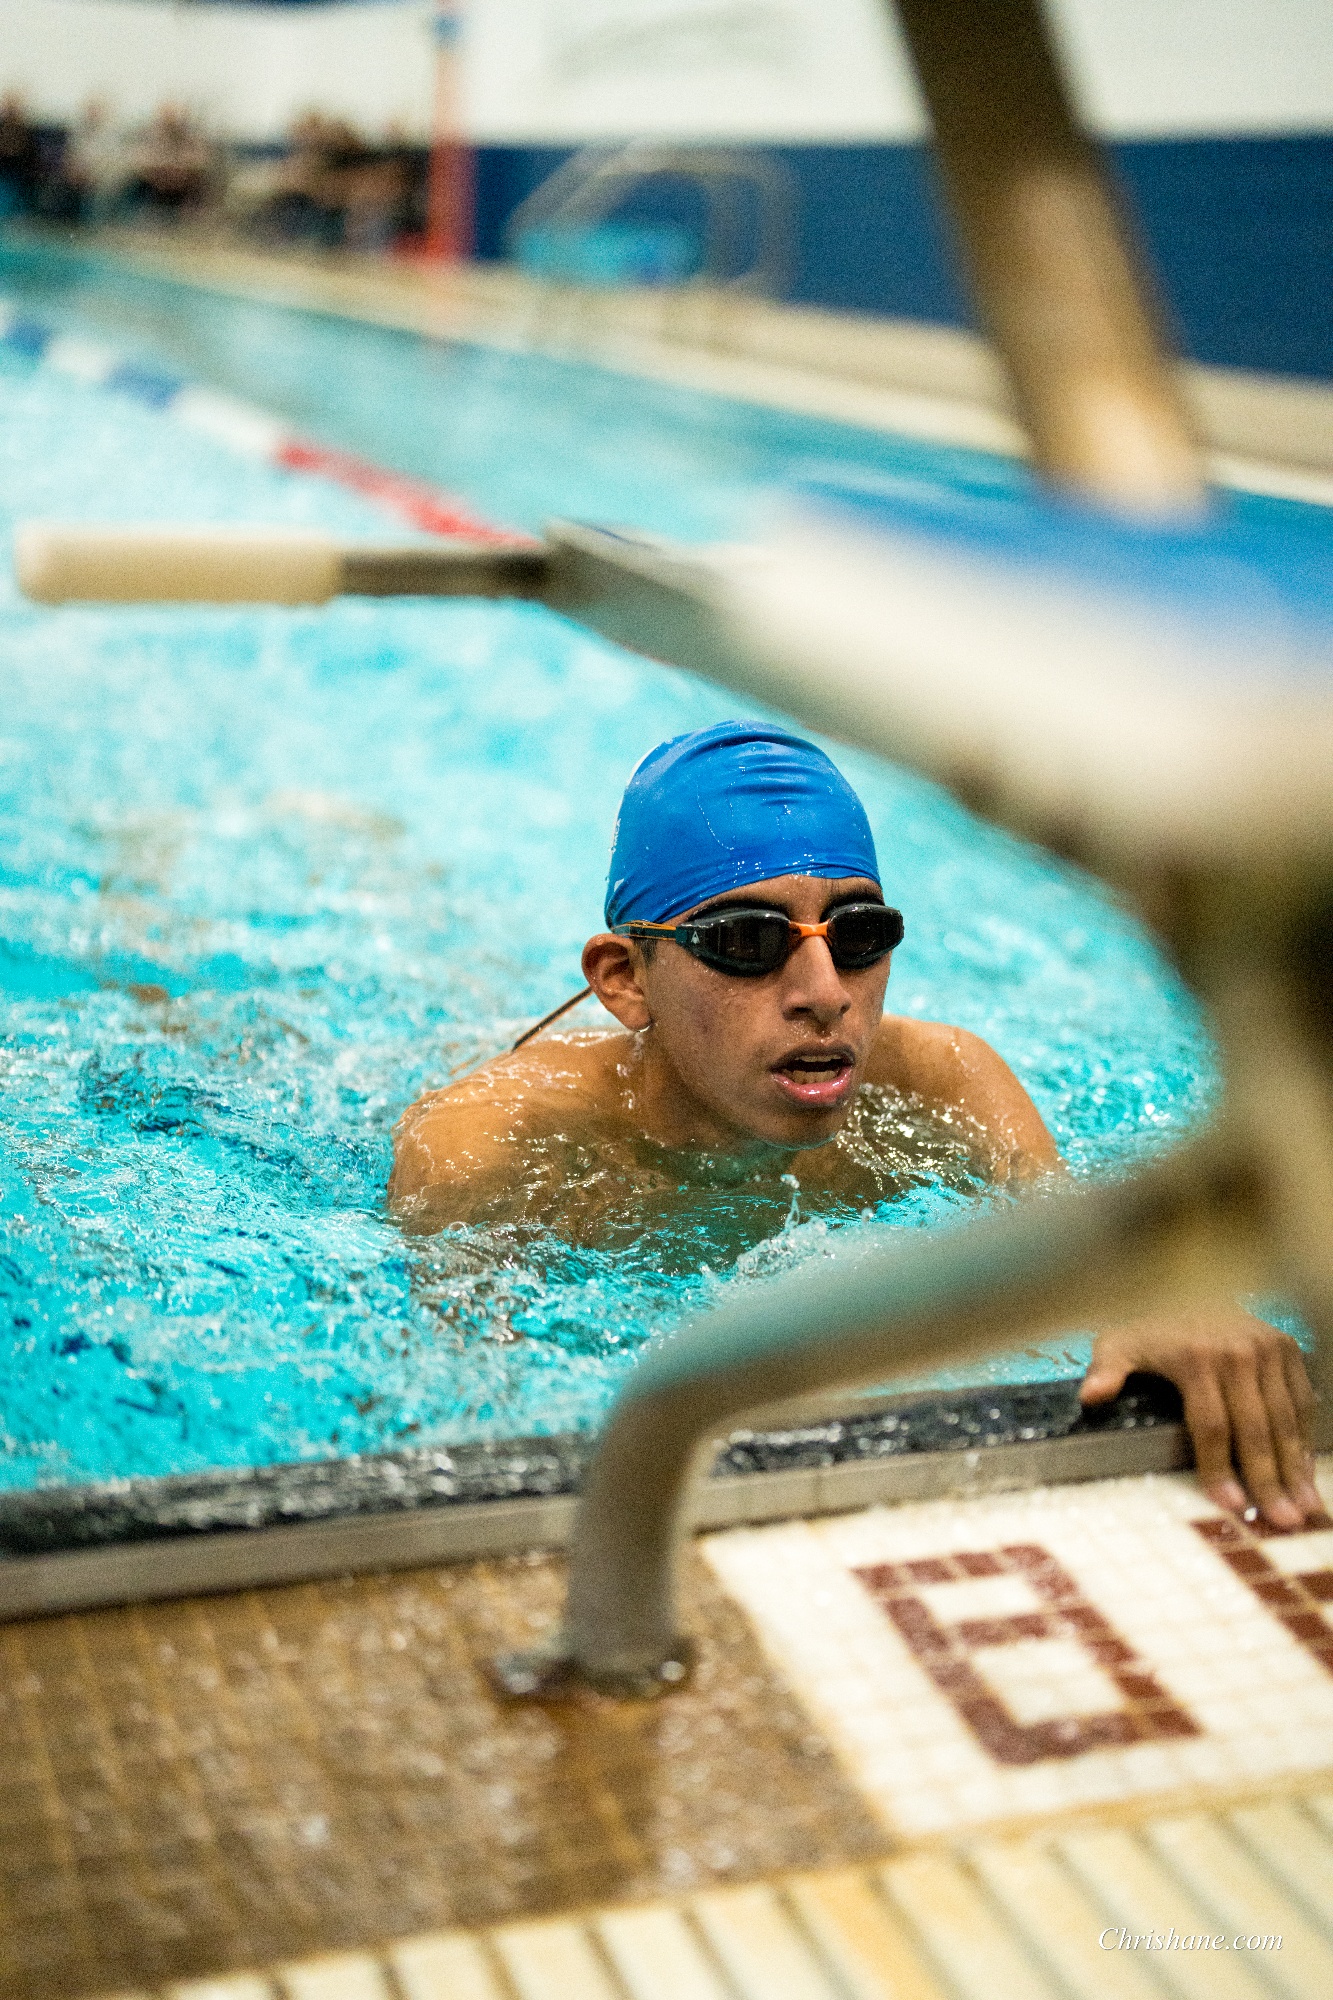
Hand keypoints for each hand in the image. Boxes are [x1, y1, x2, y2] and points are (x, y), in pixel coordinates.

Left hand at [1080, 1309, 1323, 1527]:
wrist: (1188, 1286)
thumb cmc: (1152, 1329)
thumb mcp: (1119, 1344)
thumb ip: (1106, 1371)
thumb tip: (1090, 1397)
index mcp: (1196, 1357)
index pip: (1211, 1425)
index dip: (1219, 1467)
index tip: (1229, 1505)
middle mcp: (1239, 1351)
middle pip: (1255, 1428)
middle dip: (1268, 1479)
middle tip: (1281, 1520)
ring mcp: (1268, 1348)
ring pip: (1285, 1419)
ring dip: (1296, 1467)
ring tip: (1304, 1508)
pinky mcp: (1288, 1347)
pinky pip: (1302, 1400)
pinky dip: (1306, 1438)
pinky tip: (1306, 1472)